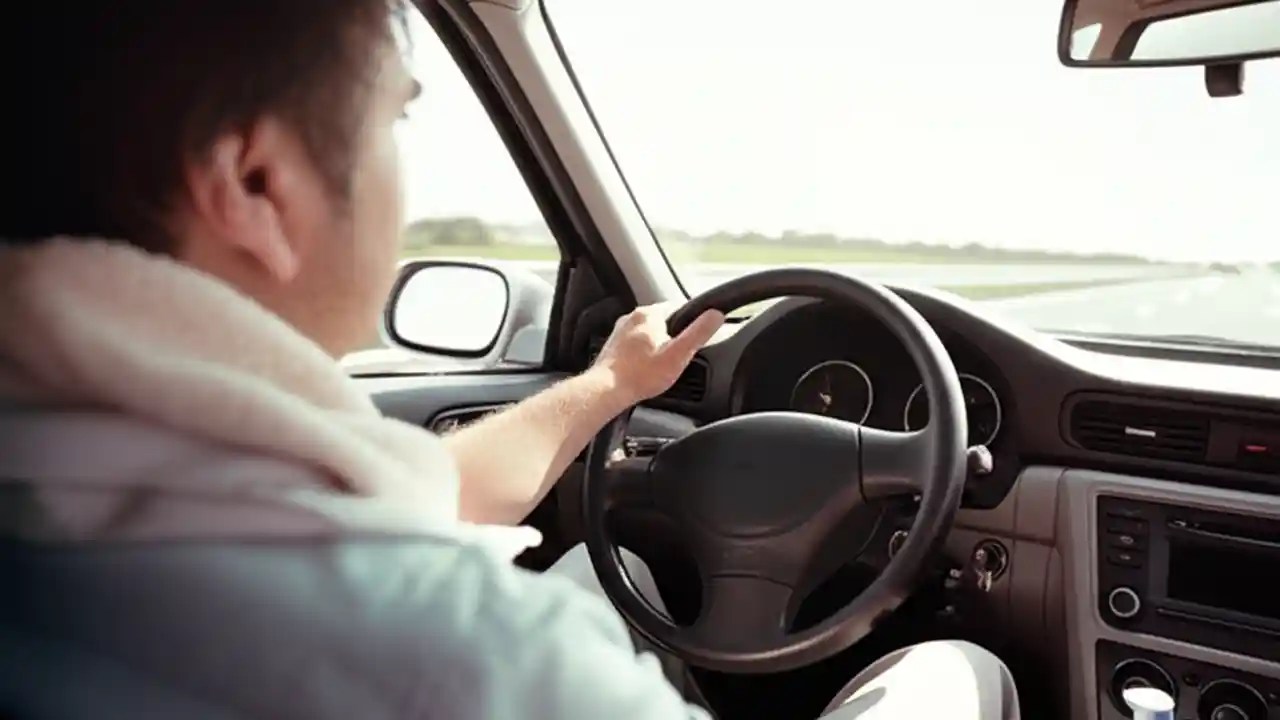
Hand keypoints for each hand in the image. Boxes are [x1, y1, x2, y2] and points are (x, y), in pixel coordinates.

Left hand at [592, 303, 725, 404]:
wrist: (606, 391)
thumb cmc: (640, 375)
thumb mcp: (678, 354)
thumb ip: (698, 334)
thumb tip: (716, 315)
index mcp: (649, 314)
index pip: (678, 307)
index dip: (689, 321)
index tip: (693, 336)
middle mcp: (631, 318)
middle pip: (662, 321)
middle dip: (672, 336)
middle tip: (677, 356)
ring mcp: (619, 331)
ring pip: (646, 333)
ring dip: (656, 345)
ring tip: (661, 365)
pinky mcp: (613, 346)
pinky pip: (634, 345)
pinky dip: (642, 354)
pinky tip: (644, 369)